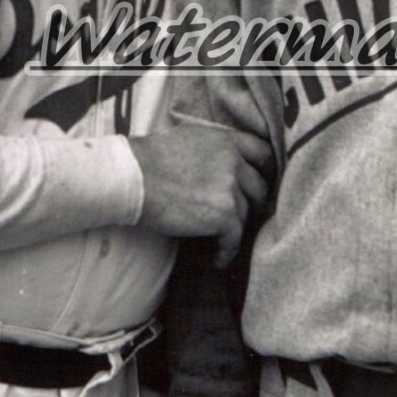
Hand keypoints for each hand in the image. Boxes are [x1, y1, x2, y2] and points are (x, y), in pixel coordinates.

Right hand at [129, 125, 265, 258]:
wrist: (132, 177)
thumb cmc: (147, 158)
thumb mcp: (187, 138)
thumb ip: (211, 148)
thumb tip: (216, 162)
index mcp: (226, 140)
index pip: (262, 152)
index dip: (263, 169)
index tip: (257, 183)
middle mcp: (234, 162)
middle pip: (258, 187)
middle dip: (252, 202)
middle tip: (239, 215)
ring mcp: (231, 188)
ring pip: (245, 213)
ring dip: (234, 228)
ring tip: (222, 240)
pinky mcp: (223, 215)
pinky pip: (235, 238)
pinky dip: (227, 251)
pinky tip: (217, 259)